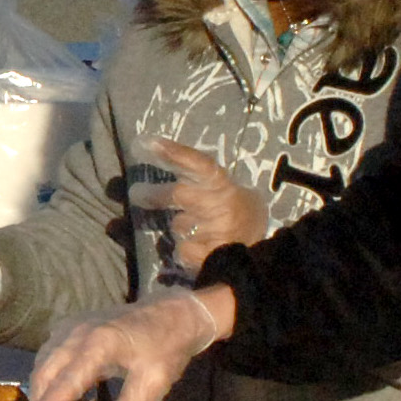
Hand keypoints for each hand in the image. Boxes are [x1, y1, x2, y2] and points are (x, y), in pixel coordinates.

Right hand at [22, 287, 234, 400]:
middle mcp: (76, 333)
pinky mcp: (69, 328)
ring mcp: (69, 327)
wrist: (171, 313)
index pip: (63, 384)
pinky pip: (48, 356)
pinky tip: (64, 398)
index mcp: (98, 345)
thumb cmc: (166, 346)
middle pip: (44, 375)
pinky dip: (49, 380)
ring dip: (45, 396)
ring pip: (42, 366)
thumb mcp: (155, 381)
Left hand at [136, 142, 266, 269]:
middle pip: (178, 195)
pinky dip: (184, 250)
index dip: (177, 154)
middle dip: (154, 195)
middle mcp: (220, 206)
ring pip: (179, 225)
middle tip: (138, 193)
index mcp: (226, 187)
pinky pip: (181, 250)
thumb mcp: (231, 194)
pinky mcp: (208, 256)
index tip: (149, 142)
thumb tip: (166, 170)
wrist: (263, 257)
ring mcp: (215, 231)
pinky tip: (198, 250)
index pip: (201, 165)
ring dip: (179, 227)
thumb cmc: (240, 218)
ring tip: (194, 230)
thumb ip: (202, 184)